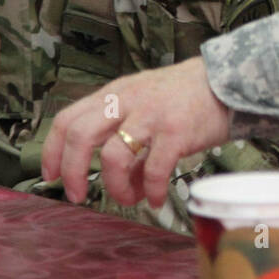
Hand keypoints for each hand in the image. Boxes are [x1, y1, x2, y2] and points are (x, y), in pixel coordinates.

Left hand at [41, 56, 231, 208]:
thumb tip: (120, 181)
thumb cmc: (185, 95)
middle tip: (77, 195)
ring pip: (114, 156)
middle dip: (73, 171)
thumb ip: (125, 133)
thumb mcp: (145, 102)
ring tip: (129, 198)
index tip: (51, 175)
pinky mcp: (177, 131)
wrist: (228, 80)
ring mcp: (152, 115)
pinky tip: (156, 198)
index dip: (52, 150)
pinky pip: (154, 170)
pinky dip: (150, 191)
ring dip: (115, 187)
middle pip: (81, 135)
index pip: (69, 119)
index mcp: (115, 93)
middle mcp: (129, 101)